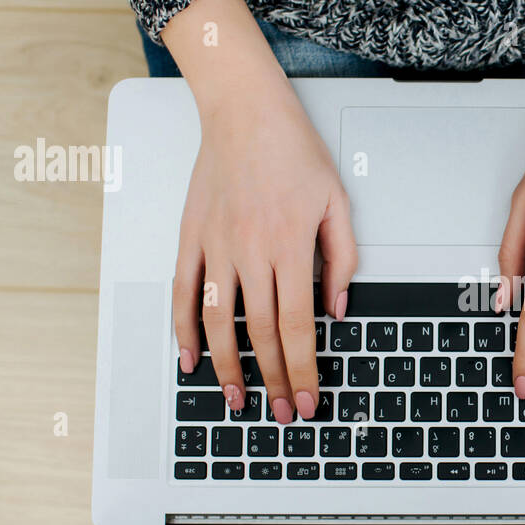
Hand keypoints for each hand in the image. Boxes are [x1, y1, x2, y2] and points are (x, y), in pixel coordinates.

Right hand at [164, 0, 355, 423]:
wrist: (243, 109)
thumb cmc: (293, 149)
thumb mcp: (337, 200)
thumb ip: (340, 257)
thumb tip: (337, 308)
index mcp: (289, 246)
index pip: (298, 326)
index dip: (304, 369)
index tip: (308, 399)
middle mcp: (250, 251)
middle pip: (261, 333)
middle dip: (273, 380)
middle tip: (280, 415)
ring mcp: (215, 246)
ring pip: (219, 322)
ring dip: (227, 367)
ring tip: (238, 400)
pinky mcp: (190, 237)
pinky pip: (183, 292)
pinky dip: (184, 329)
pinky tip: (189, 359)